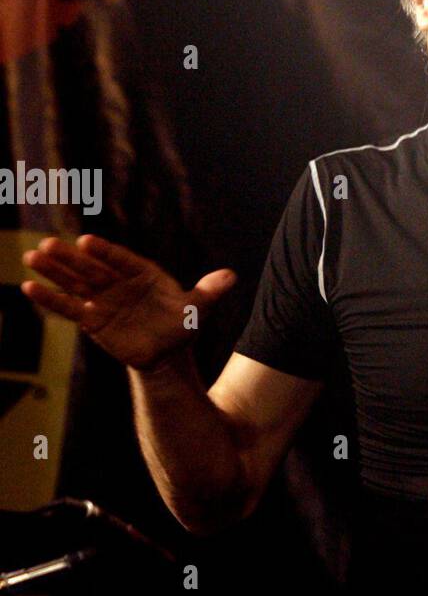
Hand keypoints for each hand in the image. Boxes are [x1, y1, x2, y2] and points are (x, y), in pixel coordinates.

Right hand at [21, 235, 235, 371]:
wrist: (166, 352)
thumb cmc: (182, 325)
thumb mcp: (198, 309)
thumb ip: (209, 292)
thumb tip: (231, 276)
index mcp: (143, 273)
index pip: (120, 260)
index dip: (104, 252)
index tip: (86, 242)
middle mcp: (119, 282)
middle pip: (92, 268)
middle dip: (70, 259)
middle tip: (48, 245)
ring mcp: (103, 299)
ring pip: (75, 283)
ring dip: (53, 272)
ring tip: (31, 257)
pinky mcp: (92, 318)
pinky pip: (69, 308)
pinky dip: (50, 300)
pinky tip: (28, 288)